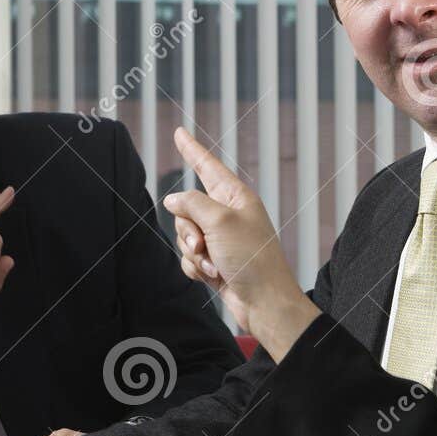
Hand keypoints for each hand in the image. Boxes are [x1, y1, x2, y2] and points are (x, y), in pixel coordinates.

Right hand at [162, 127, 318, 359]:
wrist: (263, 303)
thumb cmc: (252, 259)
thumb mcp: (220, 222)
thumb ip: (192, 204)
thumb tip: (173, 200)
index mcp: (236, 198)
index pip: (208, 166)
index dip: (192, 150)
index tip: (179, 132)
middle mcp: (228, 215)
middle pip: (187, 208)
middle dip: (188, 229)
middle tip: (204, 244)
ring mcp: (221, 239)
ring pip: (185, 235)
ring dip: (193, 252)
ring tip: (214, 264)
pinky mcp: (215, 261)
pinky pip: (189, 257)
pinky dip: (196, 268)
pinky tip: (213, 277)